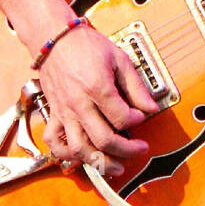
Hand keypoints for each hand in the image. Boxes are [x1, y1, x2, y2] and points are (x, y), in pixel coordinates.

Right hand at [34, 24, 158, 175]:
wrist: (56, 39)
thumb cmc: (86, 46)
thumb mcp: (119, 58)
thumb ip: (136, 86)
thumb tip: (151, 107)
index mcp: (97, 87)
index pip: (122, 118)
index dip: (137, 121)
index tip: (141, 116)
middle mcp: (79, 104)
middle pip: (103, 139)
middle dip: (126, 150)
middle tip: (140, 149)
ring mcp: (64, 112)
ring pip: (79, 148)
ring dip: (99, 163)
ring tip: (116, 166)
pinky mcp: (54, 114)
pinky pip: (54, 142)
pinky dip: (66, 155)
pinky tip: (81, 156)